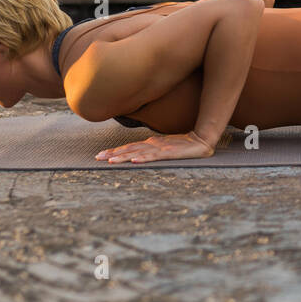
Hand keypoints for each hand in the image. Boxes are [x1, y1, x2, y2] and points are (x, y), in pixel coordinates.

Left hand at [96, 131, 214, 163]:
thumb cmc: (184, 145)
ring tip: (111, 161)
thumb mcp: (165, 148)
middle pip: (130, 149)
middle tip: (98, 157)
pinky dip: (144, 158)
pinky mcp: (170, 153)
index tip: (101, 155)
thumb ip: (153, 150)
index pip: (130, 147)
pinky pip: (154, 156)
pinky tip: (135, 161)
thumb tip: (138, 155)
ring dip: (124, 156)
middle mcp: (153, 144)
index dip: (115, 151)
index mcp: (151, 143)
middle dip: (114, 153)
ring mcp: (161, 148)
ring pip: (139, 152)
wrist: (202, 140)